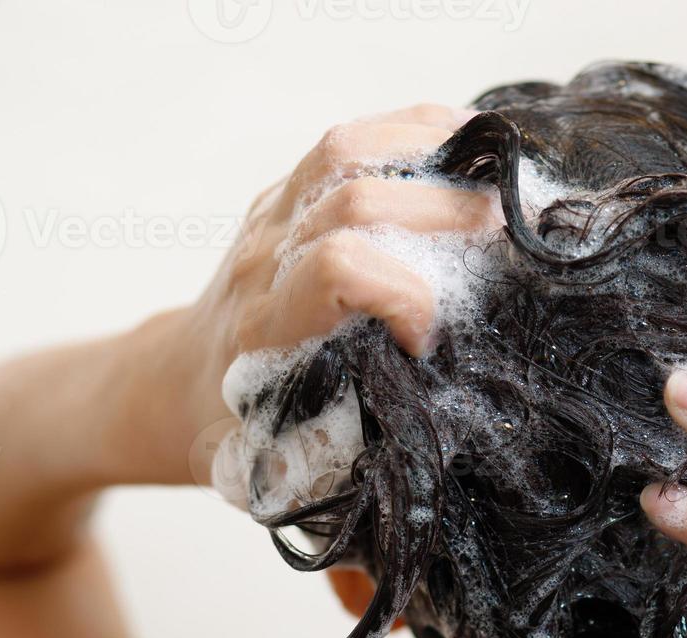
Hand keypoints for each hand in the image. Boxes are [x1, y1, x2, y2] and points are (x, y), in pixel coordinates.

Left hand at [174, 103, 500, 437]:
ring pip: (347, 150)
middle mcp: (264, 262)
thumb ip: (359, 443)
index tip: (430, 340)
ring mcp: (271, 220)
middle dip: (443, 208)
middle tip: (510, 233)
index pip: (334, 270)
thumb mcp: (292, 457)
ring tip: (499, 175)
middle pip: (353, 198)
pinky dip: (412, 131)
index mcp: (266, 331)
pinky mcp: (284, 196)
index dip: (401, 292)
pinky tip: (464, 141)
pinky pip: (348, 140)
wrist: (175, 386)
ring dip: (433, 154)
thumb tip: (444, 448)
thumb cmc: (239, 428)